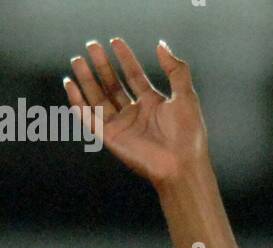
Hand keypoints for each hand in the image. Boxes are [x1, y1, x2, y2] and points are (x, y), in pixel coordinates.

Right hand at [63, 38, 206, 186]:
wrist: (181, 166)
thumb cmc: (187, 135)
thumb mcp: (186, 97)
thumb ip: (176, 70)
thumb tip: (161, 45)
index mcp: (154, 105)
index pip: (135, 77)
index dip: (126, 59)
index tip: (115, 41)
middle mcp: (137, 114)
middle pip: (114, 84)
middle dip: (103, 65)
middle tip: (92, 45)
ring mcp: (123, 126)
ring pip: (99, 97)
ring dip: (87, 79)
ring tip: (78, 60)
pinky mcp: (111, 137)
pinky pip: (89, 117)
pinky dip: (78, 102)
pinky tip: (70, 84)